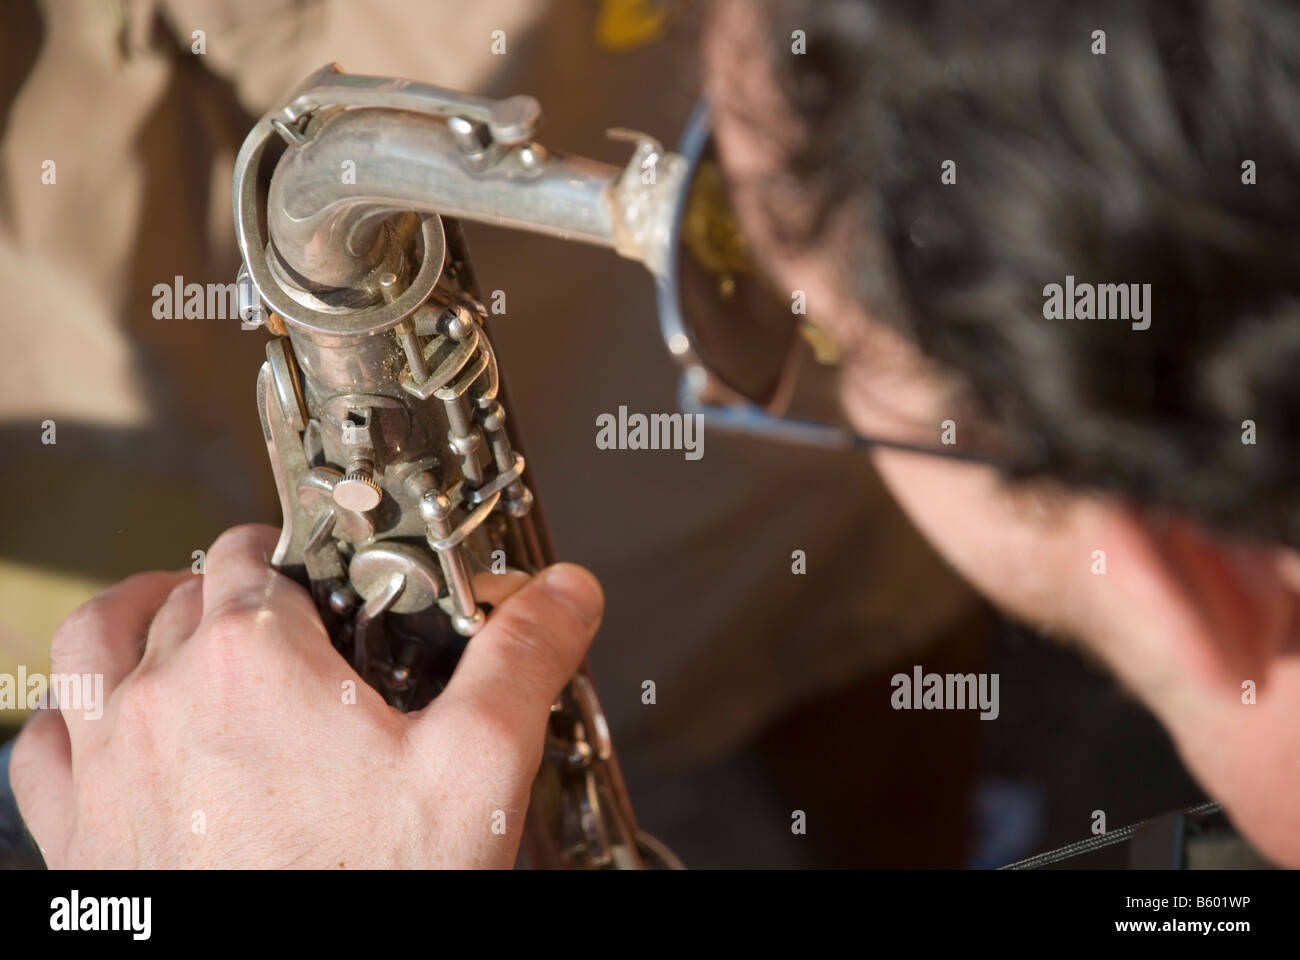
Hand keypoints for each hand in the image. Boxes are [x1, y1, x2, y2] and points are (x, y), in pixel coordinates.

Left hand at [7, 524, 603, 867]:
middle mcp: (162, 697)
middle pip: (185, 592)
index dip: (296, 553)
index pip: (255, 554)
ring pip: (93, 643)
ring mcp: (106, 764)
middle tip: (286, 614)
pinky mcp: (78, 833)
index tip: (326, 578)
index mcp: (255, 661)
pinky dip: (73, 716)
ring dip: (136, 617)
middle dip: (235, 586)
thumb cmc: (368, 887)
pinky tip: (109, 727)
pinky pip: (42, 745)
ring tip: (180, 623)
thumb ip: (522, 664)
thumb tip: (567, 593)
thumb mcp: (474, 770)